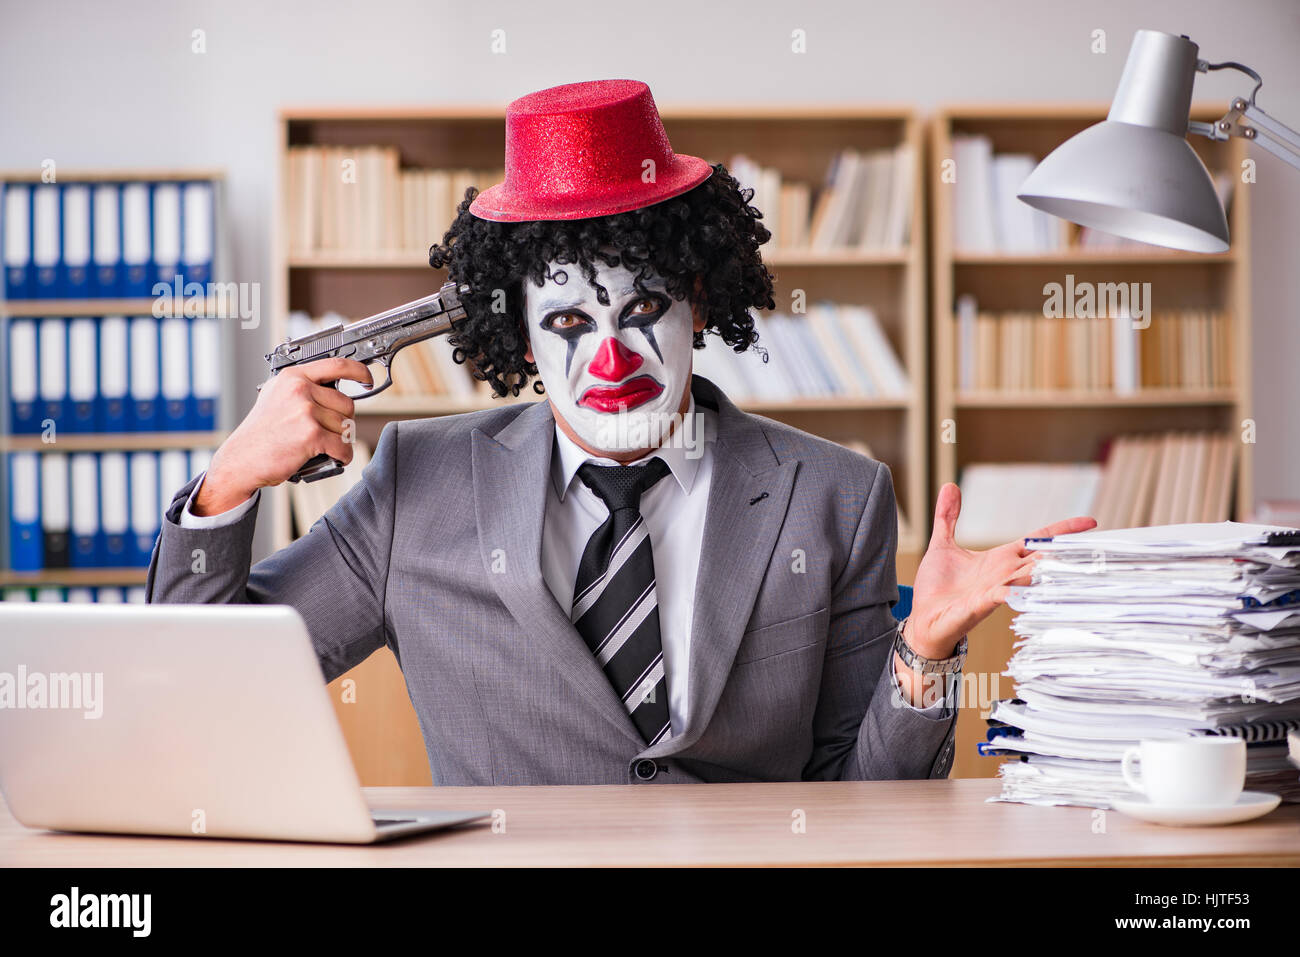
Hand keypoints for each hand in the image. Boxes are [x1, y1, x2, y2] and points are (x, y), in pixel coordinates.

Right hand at [193, 358, 372, 515]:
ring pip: (345, 426)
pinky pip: (342, 446)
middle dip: (341, 422)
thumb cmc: (260, 433)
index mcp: (293, 377)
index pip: (337, 365)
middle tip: (325, 433)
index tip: (367, 379)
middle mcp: (300, 389)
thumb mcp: (275, 396)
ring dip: (339, 441)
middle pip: (346, 404)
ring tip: (321, 446)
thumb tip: (331, 384)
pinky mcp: (311, 434)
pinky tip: (332, 457)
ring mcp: (305, 410)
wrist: (241, 459)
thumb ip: (301, 386)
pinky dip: (341, 456)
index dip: (359, 372)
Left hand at [905, 483, 1096, 657]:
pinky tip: (1022, 587)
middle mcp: (1005, 574)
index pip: (1038, 540)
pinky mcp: (980, 604)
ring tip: (1067, 559)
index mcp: (1001, 558)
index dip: (1062, 530)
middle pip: (1042, 558)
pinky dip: (1012, 591)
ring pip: (1028, 576)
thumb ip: (947, 517)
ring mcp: (995, 590)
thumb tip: (949, 485)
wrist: (922, 618)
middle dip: (1065, 550)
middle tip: (1093, 543)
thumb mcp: (942, 545)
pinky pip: (1002, 596)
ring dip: (1043, 568)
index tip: (1089, 522)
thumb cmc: (936, 587)